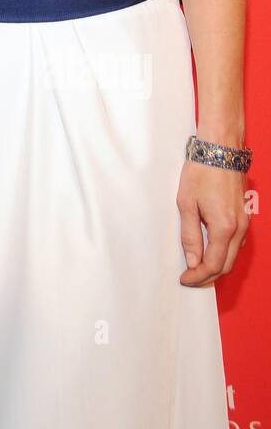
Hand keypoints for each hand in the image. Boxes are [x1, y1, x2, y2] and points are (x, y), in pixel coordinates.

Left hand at [176, 159, 248, 285]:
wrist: (220, 150)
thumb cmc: (201, 172)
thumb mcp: (187, 204)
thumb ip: (190, 235)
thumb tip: (192, 261)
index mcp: (224, 228)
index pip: (213, 265)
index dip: (198, 276)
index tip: (184, 279)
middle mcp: (239, 228)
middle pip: (227, 265)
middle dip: (208, 276)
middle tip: (190, 278)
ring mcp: (244, 222)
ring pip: (233, 255)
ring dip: (217, 266)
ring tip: (196, 267)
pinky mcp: (244, 216)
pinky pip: (237, 243)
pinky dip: (224, 253)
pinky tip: (210, 250)